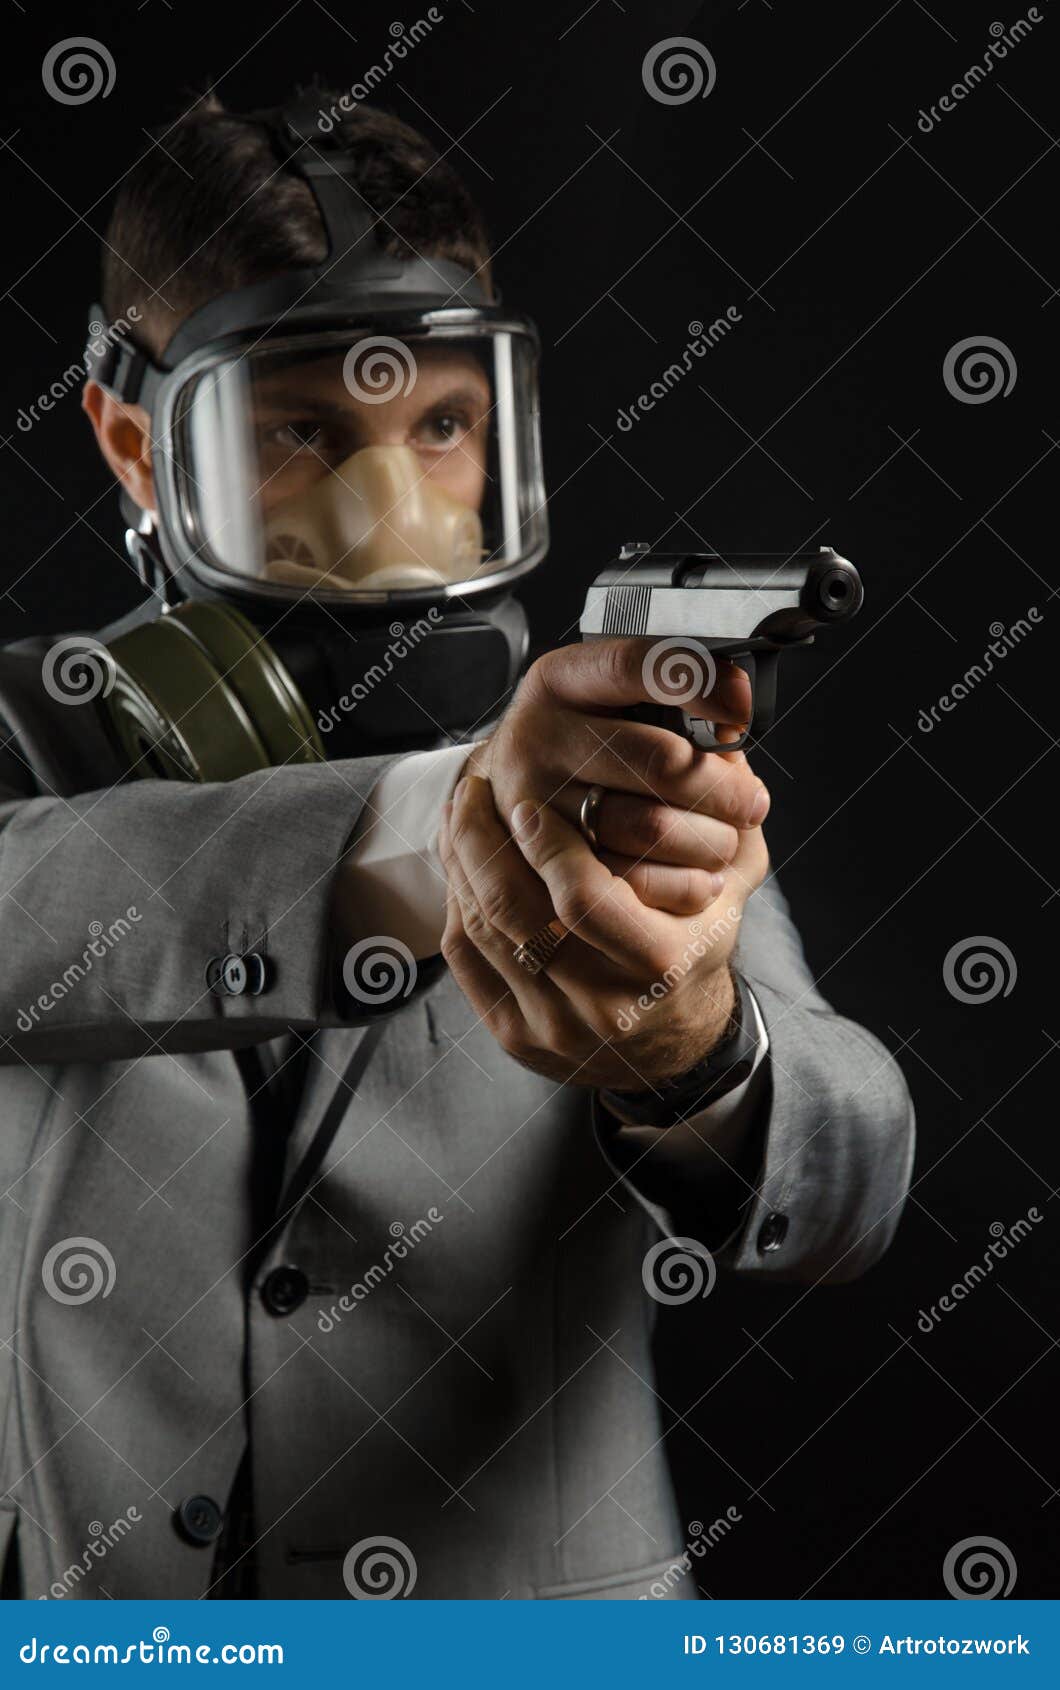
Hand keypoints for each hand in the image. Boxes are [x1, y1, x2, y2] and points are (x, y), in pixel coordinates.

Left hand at [438, 774, 767, 1091]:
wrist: (675, 1041)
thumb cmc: (699, 942)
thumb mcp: (732, 884)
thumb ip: (724, 818)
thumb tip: (714, 742)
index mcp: (660, 964)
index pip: (584, 900)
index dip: (547, 845)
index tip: (526, 804)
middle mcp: (604, 1005)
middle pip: (515, 911)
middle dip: (482, 840)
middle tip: (472, 790)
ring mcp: (554, 1026)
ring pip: (481, 930)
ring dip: (460, 863)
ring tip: (459, 815)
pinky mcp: (515, 1036)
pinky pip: (465, 960)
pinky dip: (455, 903)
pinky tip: (459, 864)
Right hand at [465, 638, 768, 913]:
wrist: (509, 798)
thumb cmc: (585, 746)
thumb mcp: (607, 702)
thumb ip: (665, 700)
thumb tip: (734, 723)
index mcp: (559, 681)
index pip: (637, 666)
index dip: (701, 683)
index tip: (742, 708)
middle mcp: (537, 737)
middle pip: (659, 760)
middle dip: (723, 786)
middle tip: (751, 803)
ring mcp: (534, 802)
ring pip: (652, 826)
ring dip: (710, 839)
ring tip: (726, 839)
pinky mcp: (543, 864)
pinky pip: (634, 880)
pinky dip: (683, 884)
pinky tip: (701, 877)